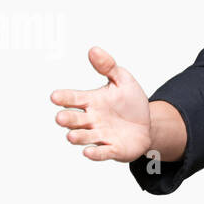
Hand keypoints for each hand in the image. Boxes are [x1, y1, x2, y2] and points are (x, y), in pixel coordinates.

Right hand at [50, 46, 152, 161]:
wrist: (148, 124)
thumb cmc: (131, 103)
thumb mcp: (123, 81)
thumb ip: (109, 67)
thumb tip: (93, 50)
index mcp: (91, 101)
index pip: (74, 99)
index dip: (64, 98)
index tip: (55, 96)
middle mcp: (92, 119)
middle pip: (74, 120)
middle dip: (67, 119)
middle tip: (60, 118)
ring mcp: (101, 135)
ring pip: (84, 137)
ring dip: (78, 137)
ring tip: (72, 136)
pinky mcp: (112, 149)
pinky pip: (102, 153)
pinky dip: (95, 153)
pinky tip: (88, 152)